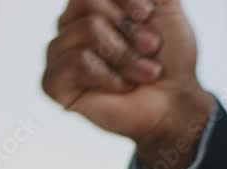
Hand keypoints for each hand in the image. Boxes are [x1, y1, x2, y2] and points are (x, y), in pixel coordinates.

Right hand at [42, 0, 214, 168]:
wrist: (174, 100)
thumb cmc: (169, 57)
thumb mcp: (165, 5)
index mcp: (89, 7)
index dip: (124, 0)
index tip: (149, 15)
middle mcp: (69, 27)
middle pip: (88, 8)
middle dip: (128, 32)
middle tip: (150, 51)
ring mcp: (58, 55)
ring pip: (84, 33)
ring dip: (124, 57)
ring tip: (142, 74)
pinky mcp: (53, 84)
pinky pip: (75, 63)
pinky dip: (107, 77)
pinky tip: (119, 87)